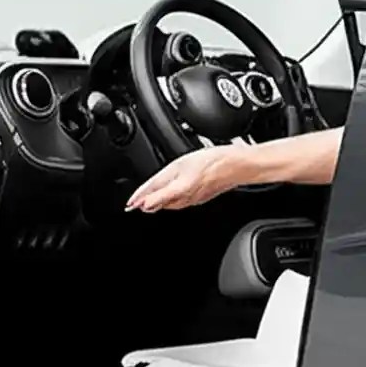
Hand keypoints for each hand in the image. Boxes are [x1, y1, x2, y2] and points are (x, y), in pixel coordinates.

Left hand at [125, 145, 248, 211]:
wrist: (235, 166)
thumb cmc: (211, 161)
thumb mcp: (178, 166)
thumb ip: (158, 184)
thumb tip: (143, 199)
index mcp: (177, 192)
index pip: (151, 202)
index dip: (139, 202)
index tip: (129, 205)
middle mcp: (184, 200)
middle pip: (160, 205)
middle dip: (147, 203)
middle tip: (134, 203)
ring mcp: (193, 201)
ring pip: (170, 205)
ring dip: (158, 202)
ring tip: (147, 200)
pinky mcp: (200, 198)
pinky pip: (180, 202)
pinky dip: (171, 200)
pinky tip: (170, 196)